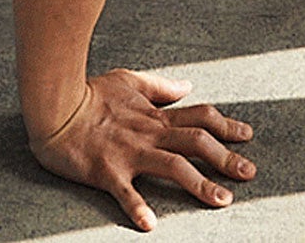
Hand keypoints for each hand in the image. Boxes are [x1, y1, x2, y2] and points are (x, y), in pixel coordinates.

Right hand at [30, 68, 256, 223]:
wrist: (55, 106)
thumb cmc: (89, 93)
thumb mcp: (128, 81)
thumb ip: (160, 87)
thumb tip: (187, 86)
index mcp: (155, 116)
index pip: (199, 117)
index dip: (226, 125)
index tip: (247, 135)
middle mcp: (149, 134)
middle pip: (196, 143)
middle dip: (226, 158)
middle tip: (249, 173)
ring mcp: (129, 153)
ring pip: (173, 166)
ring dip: (200, 184)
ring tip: (222, 200)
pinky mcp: (106, 171)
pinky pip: (125, 192)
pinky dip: (137, 207)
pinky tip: (150, 224)